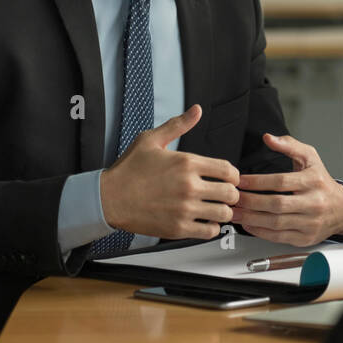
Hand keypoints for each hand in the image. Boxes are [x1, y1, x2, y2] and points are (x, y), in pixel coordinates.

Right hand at [99, 104, 239, 239]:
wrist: (109, 198)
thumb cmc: (128, 170)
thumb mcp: (151, 140)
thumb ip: (178, 125)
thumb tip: (197, 110)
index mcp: (187, 163)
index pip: (228, 170)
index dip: (233, 175)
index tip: (229, 179)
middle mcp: (189, 186)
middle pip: (230, 193)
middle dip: (231, 193)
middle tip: (224, 194)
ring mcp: (184, 209)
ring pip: (223, 213)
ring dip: (223, 211)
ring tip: (216, 208)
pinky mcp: (178, 228)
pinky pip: (210, 231)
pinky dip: (212, 227)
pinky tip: (204, 221)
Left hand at [233, 134, 342, 245]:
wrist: (341, 209)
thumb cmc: (321, 182)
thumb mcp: (310, 158)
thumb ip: (289, 145)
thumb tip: (268, 138)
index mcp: (313, 181)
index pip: (280, 181)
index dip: (257, 182)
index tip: (241, 181)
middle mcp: (314, 203)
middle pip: (276, 204)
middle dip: (250, 202)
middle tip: (233, 198)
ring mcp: (310, 222)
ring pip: (276, 222)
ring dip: (251, 218)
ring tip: (235, 212)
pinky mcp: (305, 238)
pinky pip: (279, 236)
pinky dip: (261, 231)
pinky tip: (249, 224)